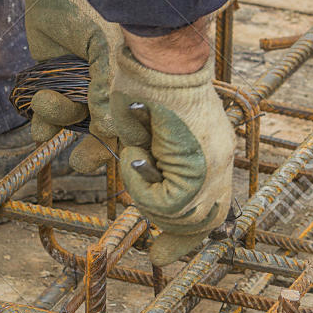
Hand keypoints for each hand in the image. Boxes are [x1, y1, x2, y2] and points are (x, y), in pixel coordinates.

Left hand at [18, 0, 119, 171]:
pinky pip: (48, 110)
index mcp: (132, 80)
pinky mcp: (54, 80)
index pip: (133, 123)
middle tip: (80, 162)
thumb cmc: (94, 12)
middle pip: (102, 132)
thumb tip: (107, 129)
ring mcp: (80, 85)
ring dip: (58, 119)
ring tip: (45, 103)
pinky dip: (41, 118)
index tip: (114, 158)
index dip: (125, 144)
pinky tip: (37, 113)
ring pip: (71, 120)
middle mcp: (109, 87)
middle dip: (90, 150)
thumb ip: (106, 91)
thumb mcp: (105, 52)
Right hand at [109, 46, 233, 264]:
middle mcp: (218, 159)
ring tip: (134, 159)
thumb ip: (129, 145)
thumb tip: (94, 161)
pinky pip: (165, 204)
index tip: (162, 255)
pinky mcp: (199, 170)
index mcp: (209, 148)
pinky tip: (135, 155)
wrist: (160, 58)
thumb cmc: (143, 75)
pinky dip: (141, 183)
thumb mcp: (134, 121)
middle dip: (175, 235)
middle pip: (200, 220)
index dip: (186, 236)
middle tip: (158, 251)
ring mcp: (212, 166)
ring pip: (178, 214)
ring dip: (146, 194)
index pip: (209, 207)